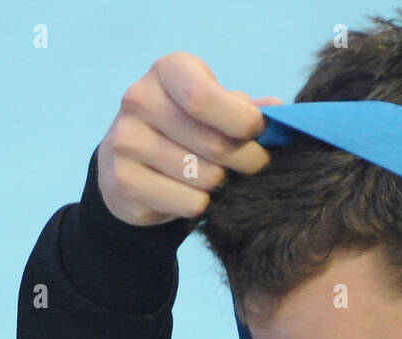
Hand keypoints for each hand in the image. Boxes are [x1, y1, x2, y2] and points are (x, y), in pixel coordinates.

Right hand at [99, 52, 281, 226]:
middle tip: (252, 165)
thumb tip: (278, 112)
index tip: (257, 133)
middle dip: (246, 160)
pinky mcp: (122, 180)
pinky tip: (193, 195)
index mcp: (168, 70)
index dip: (243, 122)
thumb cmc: (184, 129)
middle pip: (214, 143)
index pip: (205, 98)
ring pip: (204, 176)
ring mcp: (125, 140)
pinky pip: (188, 202)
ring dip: (222, 184)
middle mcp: (139, 99)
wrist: (129, 164)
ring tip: (217, 178)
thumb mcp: (214, 109)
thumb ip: (246, 109)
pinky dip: (202, 205)